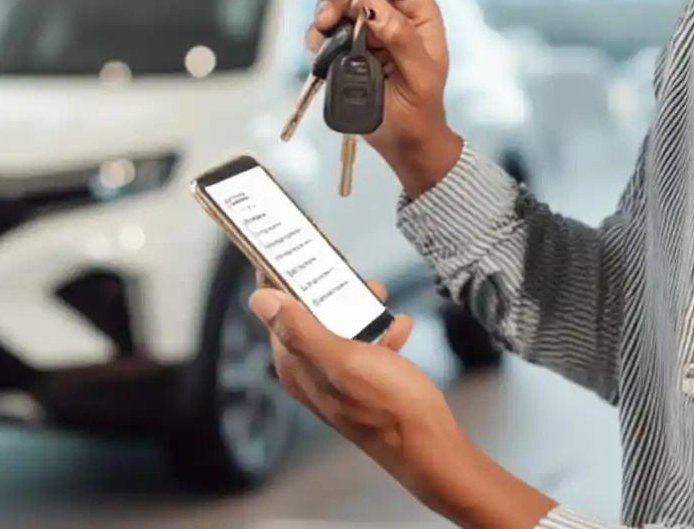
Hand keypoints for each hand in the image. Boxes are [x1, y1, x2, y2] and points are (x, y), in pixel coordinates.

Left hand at [250, 277, 555, 527]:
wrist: (433, 448)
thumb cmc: (390, 408)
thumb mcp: (343, 360)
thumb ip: (301, 330)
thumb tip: (259, 300)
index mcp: (296, 366)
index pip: (274, 310)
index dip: (279, 276)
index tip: (291, 245)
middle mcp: (311, 370)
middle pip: (307, 313)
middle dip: (327, 287)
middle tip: (344, 264)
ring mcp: (338, 376)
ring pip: (339, 324)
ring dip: (358, 306)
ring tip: (379, 296)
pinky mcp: (364, 379)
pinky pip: (365, 343)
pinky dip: (381, 331)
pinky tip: (399, 328)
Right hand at [308, 0, 463, 196]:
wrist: (402, 139)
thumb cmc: (419, 110)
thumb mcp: (420, 76)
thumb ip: (400, 38)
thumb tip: (370, 6)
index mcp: (416, 11)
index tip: (358, 9)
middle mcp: (388, 12)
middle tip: (326, 20)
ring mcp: (363, 28)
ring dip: (322, 13)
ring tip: (323, 37)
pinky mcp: (343, 46)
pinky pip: (321, 29)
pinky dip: (315, 37)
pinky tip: (322, 54)